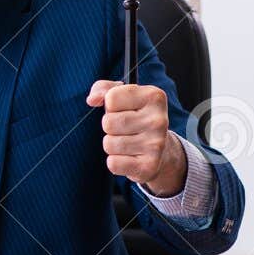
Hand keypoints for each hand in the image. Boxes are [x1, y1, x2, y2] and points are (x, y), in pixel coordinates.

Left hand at [85, 80, 186, 196]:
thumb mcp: (123, 95)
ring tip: (127, 143)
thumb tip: (92, 100)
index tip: (122, 109)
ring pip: (109, 144)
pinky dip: (115, 162)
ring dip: (112, 145)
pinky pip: (113, 163)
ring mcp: (156, 144)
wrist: (161, 150)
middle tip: (124, 129)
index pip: (112, 98)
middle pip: (108, 123)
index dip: (110, 105)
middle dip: (109, 127)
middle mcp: (159, 120)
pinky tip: (129, 157)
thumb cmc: (135, 117)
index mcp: (154, 96)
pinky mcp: (149, 166)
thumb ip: (103, 88)